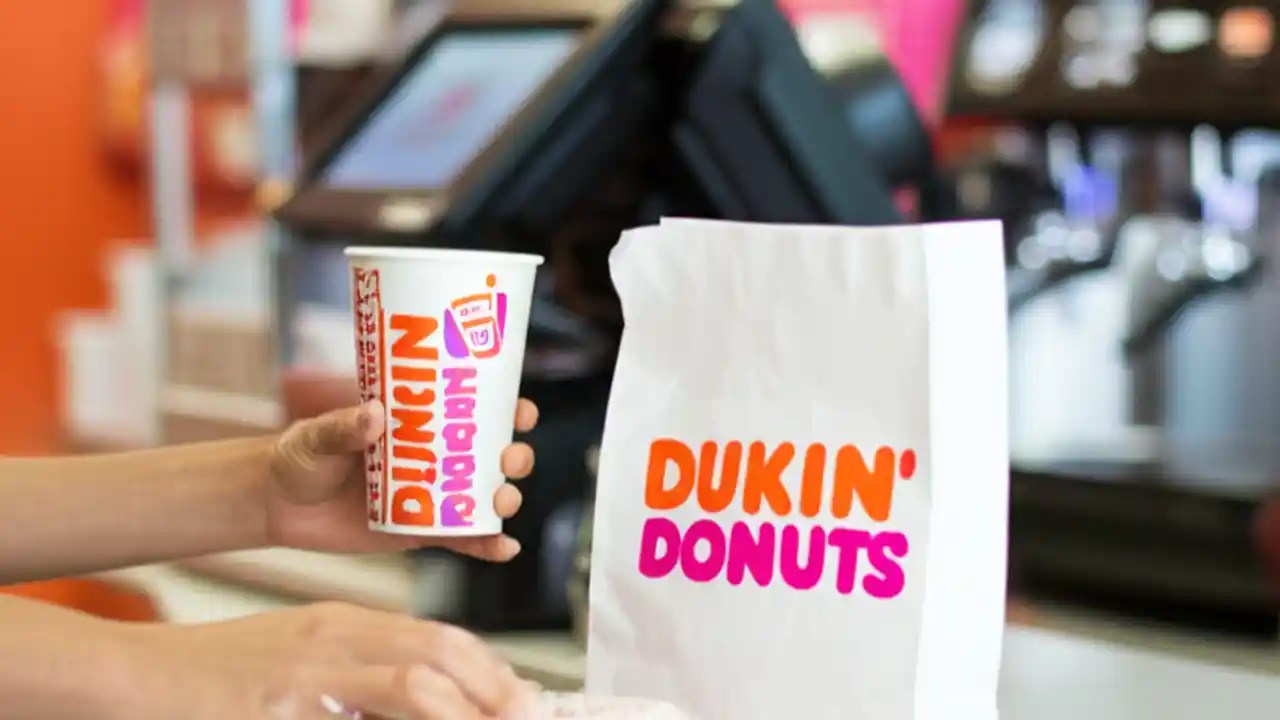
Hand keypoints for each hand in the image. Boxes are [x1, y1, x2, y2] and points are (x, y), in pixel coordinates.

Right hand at [120, 602, 538, 719]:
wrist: (135, 676)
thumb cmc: (217, 673)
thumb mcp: (297, 657)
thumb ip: (356, 673)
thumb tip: (423, 700)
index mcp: (340, 622)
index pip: (433, 636)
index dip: (486, 666)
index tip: (518, 695)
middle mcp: (331, 639)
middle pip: (433, 652)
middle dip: (490, 686)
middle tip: (524, 714)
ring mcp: (303, 674)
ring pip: (408, 684)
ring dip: (458, 710)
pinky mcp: (275, 707)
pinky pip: (349, 717)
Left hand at [266, 398, 538, 560]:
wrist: (277, 507)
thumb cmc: (299, 457)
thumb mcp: (316, 435)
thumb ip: (343, 426)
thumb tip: (374, 415)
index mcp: (418, 423)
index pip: (472, 410)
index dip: (507, 408)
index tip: (521, 410)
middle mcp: (434, 457)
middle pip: (492, 455)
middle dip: (513, 456)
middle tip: (509, 460)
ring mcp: (431, 497)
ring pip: (484, 497)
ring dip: (505, 498)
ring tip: (502, 503)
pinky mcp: (421, 532)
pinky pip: (463, 540)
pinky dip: (487, 545)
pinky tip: (505, 549)